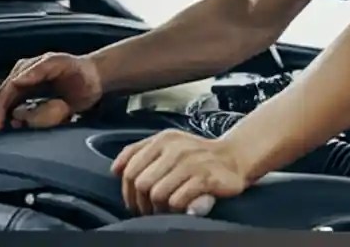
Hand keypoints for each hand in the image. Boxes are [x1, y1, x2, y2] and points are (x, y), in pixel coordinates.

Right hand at [0, 52, 102, 131]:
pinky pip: (15, 109)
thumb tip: (16, 81)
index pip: (4, 91)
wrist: (94, 77)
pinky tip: (12, 127)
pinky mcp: (31, 96)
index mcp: (26, 68)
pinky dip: (10, 119)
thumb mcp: (60, 65)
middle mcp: (22, 76)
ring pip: (4, 104)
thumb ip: (38, 71)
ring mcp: (25, 86)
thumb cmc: (80, 71)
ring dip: (0, 118)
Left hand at [111, 130, 249, 215]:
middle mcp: (175, 148)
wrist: (233, 156)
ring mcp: (191, 162)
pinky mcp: (205, 178)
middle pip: (141, 183)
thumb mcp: (168, 145)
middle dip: (143, 202)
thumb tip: (115, 170)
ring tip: (167, 209)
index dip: (127, 191)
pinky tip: (182, 207)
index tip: (135, 202)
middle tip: (151, 210)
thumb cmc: (196, 155)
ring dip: (160, 208)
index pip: (129, 168)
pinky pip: (178, 200)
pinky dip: (176, 209)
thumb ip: (140, 152)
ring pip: (158, 193)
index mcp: (162, 140)